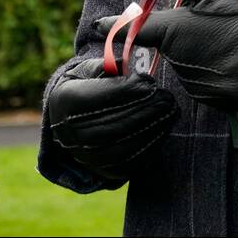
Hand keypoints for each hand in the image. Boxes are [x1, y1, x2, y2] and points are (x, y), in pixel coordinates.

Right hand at [47, 58, 176, 181]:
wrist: (71, 122)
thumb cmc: (86, 87)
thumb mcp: (88, 70)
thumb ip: (106, 66)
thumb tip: (125, 66)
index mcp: (66, 102)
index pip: (99, 98)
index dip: (128, 90)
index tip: (150, 82)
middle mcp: (72, 133)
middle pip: (115, 123)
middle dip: (146, 110)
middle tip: (167, 98)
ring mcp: (87, 156)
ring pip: (124, 146)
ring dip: (153, 128)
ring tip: (171, 111)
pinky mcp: (105, 171)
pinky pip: (132, 162)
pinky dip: (151, 145)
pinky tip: (165, 127)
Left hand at [97, 0, 237, 113]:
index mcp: (170, 33)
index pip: (132, 28)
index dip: (113, 26)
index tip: (98, 26)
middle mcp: (173, 60)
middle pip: (167, 44)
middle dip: (180, 35)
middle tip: (211, 25)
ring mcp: (188, 82)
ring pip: (185, 61)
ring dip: (198, 52)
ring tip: (227, 42)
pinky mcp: (206, 97)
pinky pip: (201, 79)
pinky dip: (211, 69)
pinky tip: (232, 60)